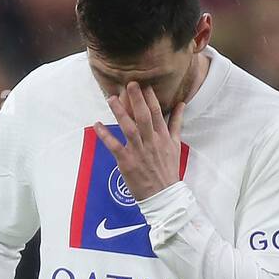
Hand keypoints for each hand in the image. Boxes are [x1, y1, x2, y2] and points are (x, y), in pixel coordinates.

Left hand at [94, 82, 184, 201]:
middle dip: (137, 99)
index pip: (157, 112)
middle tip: (129, 83)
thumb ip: (176, 123)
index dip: (150, 97)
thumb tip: (181, 104)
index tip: (144, 83)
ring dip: (120, 112)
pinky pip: (114, 146)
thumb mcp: (176, 145)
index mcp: (163, 137)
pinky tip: (97, 124)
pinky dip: (105, 135)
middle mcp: (152, 142)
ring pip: (129, 128)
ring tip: (111, 98)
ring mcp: (139, 152)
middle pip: (144, 116)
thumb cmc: (168, 170)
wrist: (164, 196)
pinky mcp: (128, 162)